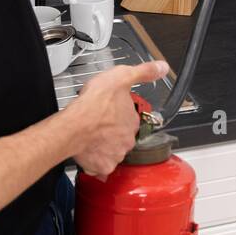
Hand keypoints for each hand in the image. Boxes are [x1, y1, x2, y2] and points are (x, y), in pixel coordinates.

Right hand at [67, 60, 168, 177]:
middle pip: (121, 136)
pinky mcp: (102, 166)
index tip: (108, 110)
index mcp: (133, 121)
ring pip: (112, 151)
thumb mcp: (121, 76)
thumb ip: (143, 72)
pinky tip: (87, 149)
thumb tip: (162, 67)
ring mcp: (116, 155)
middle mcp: (127, 140)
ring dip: (104, 145)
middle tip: (98, 123)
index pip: (130, 118)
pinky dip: (94, 160)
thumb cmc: (94, 103)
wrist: (73, 126)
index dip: (118, 113)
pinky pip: (100, 166)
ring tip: (91, 135)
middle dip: (112, 131)